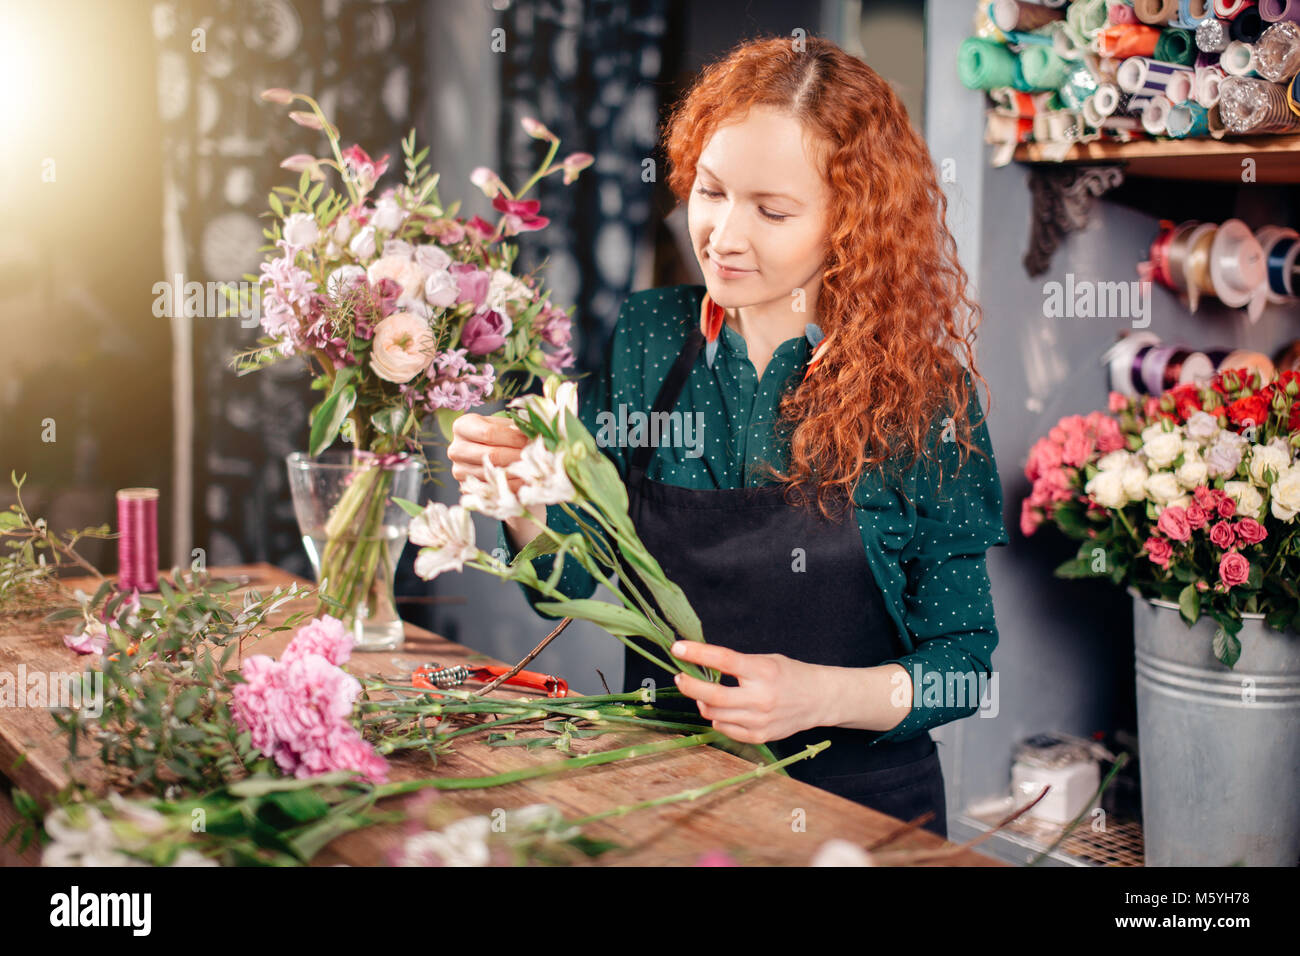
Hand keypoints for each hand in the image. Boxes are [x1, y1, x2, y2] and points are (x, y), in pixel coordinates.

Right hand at [449, 412, 528, 495]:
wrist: (487, 455)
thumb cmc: (498, 436)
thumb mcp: (504, 426)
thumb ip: (515, 429)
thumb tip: (531, 436)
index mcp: (462, 427)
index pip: (489, 433)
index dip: (513, 438)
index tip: (530, 440)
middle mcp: (456, 449)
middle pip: (491, 455)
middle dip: (517, 456)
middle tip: (535, 456)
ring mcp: (459, 471)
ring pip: (493, 473)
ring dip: (517, 472)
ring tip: (533, 467)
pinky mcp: (466, 488)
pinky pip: (493, 489)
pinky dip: (512, 486)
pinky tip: (525, 481)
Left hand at [669, 641, 828, 743]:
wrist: (819, 699)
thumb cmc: (789, 675)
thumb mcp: (766, 660)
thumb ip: (736, 665)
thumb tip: (700, 666)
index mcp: (763, 671)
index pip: (723, 660)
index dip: (697, 653)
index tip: (678, 648)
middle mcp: (761, 698)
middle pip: (713, 696)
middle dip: (689, 686)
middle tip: (680, 677)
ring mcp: (760, 721)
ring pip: (714, 714)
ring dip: (702, 702)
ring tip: (703, 693)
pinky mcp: (759, 736)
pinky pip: (724, 729)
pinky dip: (717, 718)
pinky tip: (721, 710)